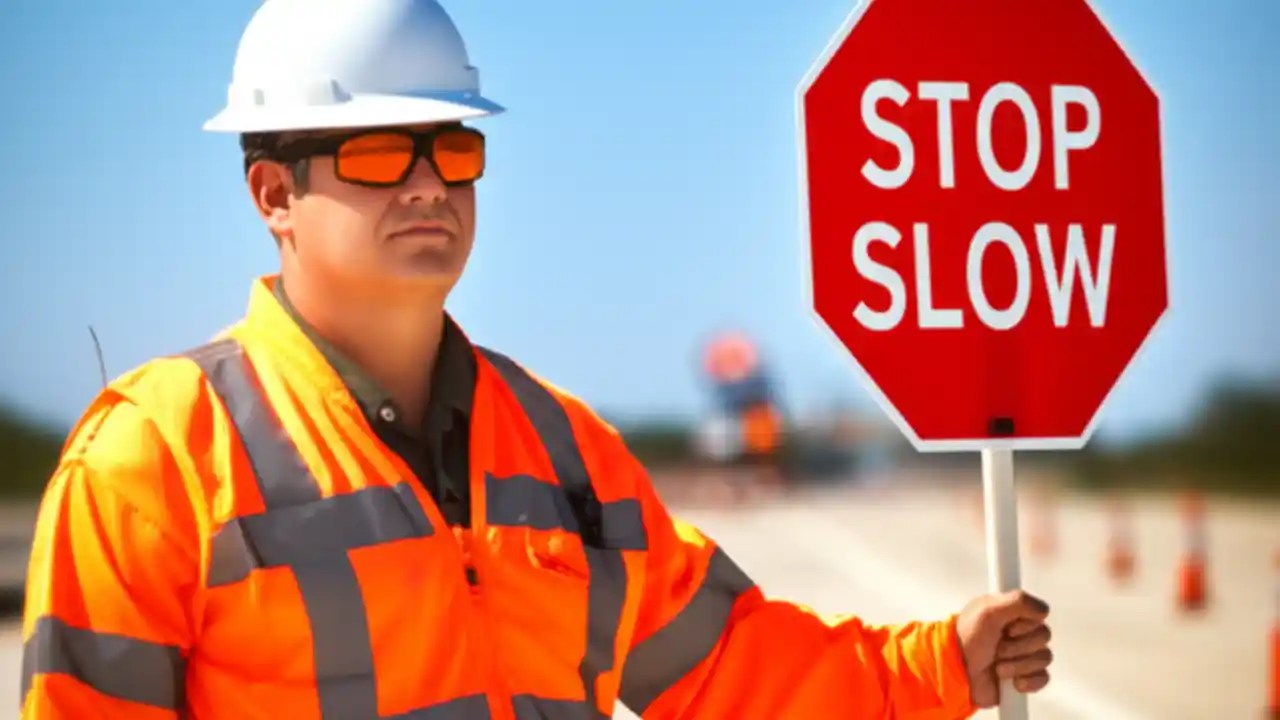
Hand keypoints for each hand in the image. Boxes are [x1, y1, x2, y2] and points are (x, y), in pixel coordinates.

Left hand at [955, 589, 1052, 707]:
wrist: (956, 672)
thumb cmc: (966, 639)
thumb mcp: (988, 611)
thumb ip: (1018, 601)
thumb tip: (1043, 610)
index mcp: (1012, 612)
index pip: (1040, 613)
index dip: (1026, 623)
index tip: (1008, 628)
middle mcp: (1020, 632)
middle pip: (1044, 636)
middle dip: (1018, 646)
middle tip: (996, 649)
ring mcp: (1023, 655)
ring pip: (1044, 658)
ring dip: (1018, 664)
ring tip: (997, 667)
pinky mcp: (1025, 677)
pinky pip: (1043, 678)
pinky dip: (1028, 681)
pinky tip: (1012, 682)